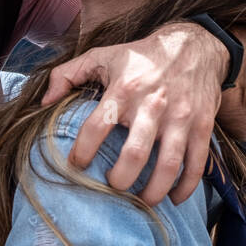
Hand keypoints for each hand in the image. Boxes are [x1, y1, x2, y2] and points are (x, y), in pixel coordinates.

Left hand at [42, 21, 224, 206]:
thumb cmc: (142, 56)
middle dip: (120, 180)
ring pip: (168, 165)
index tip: (77, 165)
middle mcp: (153, 104)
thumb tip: (44, 103)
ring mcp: (181, 117)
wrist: (195, 45)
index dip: (82, 152)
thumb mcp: (102, 56)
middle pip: (135, 154)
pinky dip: (185, 187)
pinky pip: (196, 164)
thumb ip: (67, 75)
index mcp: (124, 88)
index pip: (97, 126)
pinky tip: (173, 197)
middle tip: (113, 186)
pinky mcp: (202, 125)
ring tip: (141, 200)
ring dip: (153, 191)